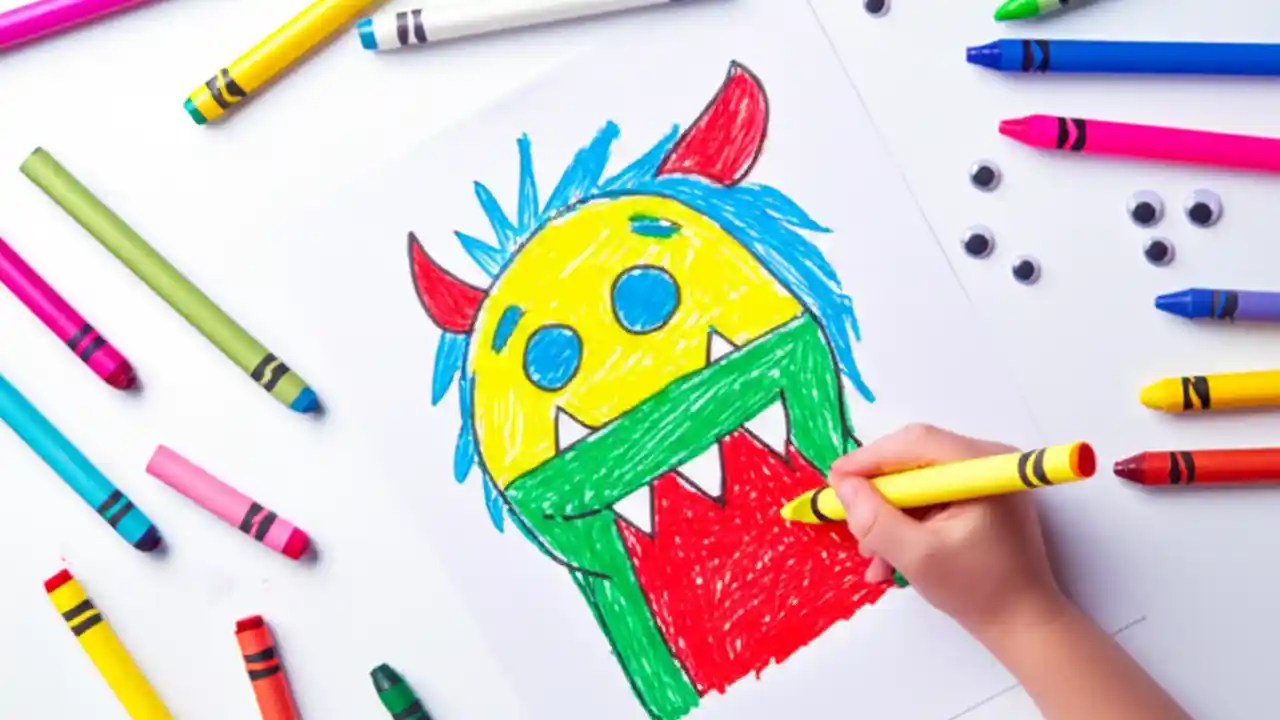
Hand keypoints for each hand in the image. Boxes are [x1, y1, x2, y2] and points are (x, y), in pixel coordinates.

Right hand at [828, 424, 1069, 637]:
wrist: (1024, 624)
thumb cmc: (979, 590)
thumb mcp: (918, 557)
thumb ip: (876, 520)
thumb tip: (844, 486)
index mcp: (981, 467)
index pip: (914, 443)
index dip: (868, 459)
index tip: (834, 483)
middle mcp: (987, 461)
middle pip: (913, 458)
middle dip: (878, 494)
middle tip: (852, 522)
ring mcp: (984, 479)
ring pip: (917, 481)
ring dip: (889, 515)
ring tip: (874, 556)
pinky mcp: (979, 497)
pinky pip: (930, 497)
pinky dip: (907, 522)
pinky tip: (891, 557)